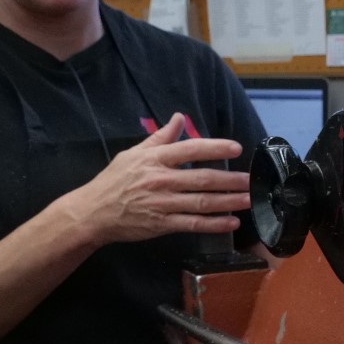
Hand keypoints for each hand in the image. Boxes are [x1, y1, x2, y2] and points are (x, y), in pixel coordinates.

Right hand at [53, 113, 249, 243]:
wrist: (93, 212)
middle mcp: (161, 180)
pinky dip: (214, 224)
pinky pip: (193, 224)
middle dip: (230, 180)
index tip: (236, 148)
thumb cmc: (114, 181)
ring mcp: (162, 204)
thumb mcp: (133, 153)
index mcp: (155, 159)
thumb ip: (159, 137)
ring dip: (228, 201)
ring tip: (247, 199)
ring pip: (202, 202)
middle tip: (251, 179)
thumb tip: (179, 118)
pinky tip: (231, 222)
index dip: (215, 148)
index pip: (190, 149)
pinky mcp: (162, 224)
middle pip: (202, 179)